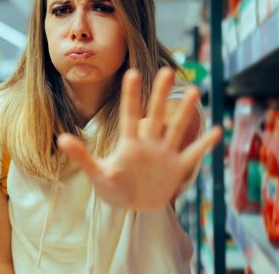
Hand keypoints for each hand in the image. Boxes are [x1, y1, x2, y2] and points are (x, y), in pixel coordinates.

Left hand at [57, 67, 221, 209]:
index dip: (131, 96)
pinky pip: (193, 154)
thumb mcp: (98, 174)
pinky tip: (217, 130)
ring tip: (195, 91)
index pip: (130, 115)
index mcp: (129, 144)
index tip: (132, 72)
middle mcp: (149, 144)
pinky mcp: (177, 168)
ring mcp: (165, 155)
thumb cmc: (113, 188)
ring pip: (176, 129)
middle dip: (161, 94)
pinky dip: (204, 144)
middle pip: (156, 115)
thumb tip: (61, 138)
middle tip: (167, 70)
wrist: (133, 207)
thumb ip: (82, 156)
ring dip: (185, 112)